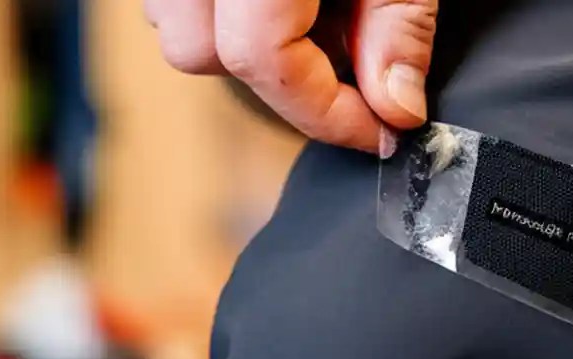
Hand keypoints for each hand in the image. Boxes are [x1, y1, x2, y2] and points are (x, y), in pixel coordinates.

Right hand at [144, 0, 436, 152]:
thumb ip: (397, 30)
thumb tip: (398, 110)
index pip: (263, 57)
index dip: (329, 110)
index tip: (382, 132)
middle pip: (198, 51)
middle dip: (278, 81)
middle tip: (352, 83)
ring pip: (174, 26)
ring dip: (238, 45)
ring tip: (317, 30)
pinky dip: (217, 11)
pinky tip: (280, 5)